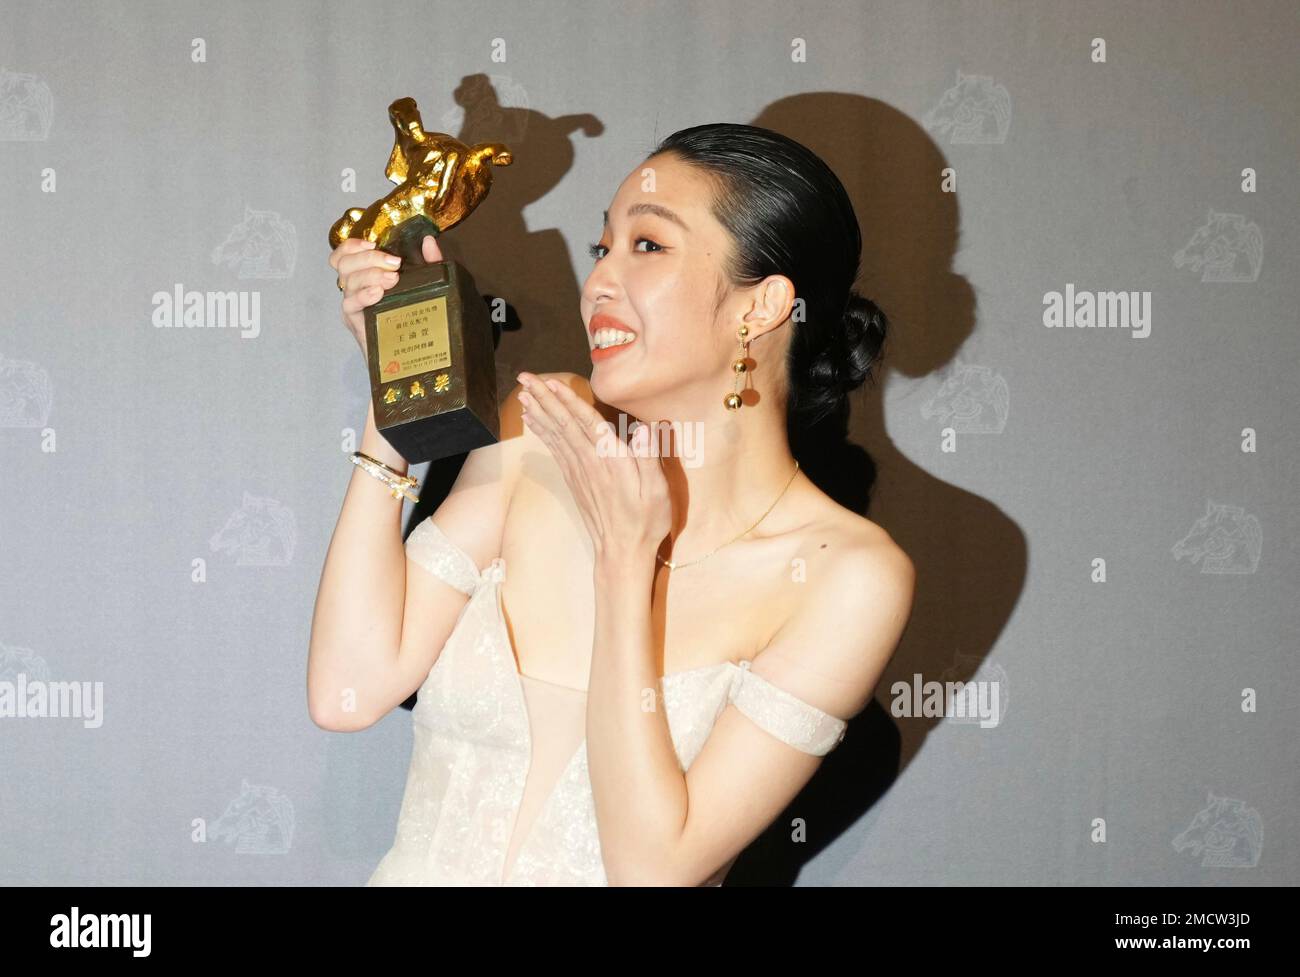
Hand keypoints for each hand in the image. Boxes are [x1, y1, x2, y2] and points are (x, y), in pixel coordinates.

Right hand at [329, 235, 442, 357]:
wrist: (411, 354)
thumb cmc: (415, 316)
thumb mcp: (426, 284)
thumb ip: (430, 263)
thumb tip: (430, 241)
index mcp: (367, 273)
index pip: (346, 253)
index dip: (353, 245)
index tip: (373, 243)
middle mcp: (356, 286)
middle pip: (345, 263)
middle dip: (368, 258)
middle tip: (394, 264)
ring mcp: (354, 304)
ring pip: (348, 281)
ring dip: (370, 275)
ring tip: (392, 280)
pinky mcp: (354, 321)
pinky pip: (349, 304)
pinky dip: (362, 295)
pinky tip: (377, 295)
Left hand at [516, 372, 670, 565]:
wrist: (622, 552)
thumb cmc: (646, 521)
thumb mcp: (658, 491)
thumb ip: (649, 458)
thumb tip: (645, 429)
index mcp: (611, 460)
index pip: (586, 423)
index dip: (568, 401)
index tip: (551, 382)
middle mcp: (590, 463)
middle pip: (564, 424)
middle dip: (544, 398)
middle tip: (525, 377)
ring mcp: (579, 472)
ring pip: (555, 435)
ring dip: (539, 411)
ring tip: (523, 392)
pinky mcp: (575, 480)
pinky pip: (555, 449)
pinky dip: (543, 432)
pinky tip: (533, 421)